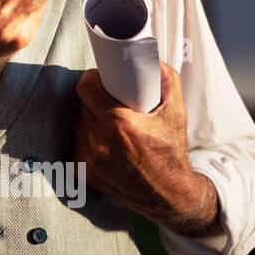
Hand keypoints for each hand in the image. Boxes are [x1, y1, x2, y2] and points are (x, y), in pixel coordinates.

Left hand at [74, 61, 221, 236]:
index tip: (100, 79)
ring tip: (110, 124)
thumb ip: (167, 80)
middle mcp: (100, 141)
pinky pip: (77, 143)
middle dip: (93, 99)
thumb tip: (152, 59)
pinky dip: (87, 139)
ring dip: (89, 119)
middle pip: (82, 104)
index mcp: (119, 123)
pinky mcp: (82, 172)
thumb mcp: (176, 113)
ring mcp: (89, 158)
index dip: (91, 79)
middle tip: (109, 101)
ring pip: (78, 124)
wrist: (168, 195)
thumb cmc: (172, 151)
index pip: (85, 87)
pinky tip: (106, 144)